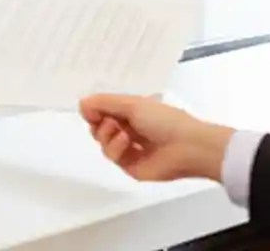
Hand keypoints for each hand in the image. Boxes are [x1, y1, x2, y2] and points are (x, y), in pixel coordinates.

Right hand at [80, 94, 233, 181]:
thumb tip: (82, 104)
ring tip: (120, 131)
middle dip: (98, 122)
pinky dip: (115, 148)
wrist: (187, 147)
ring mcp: (129, 148)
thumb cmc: (165, 120)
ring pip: (102, 142)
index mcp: (132, 110)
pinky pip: (112, 156)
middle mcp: (129, 128)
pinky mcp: (130, 166)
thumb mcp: (132, 104)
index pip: (104, 110)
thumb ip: (104, 103)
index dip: (94, 109)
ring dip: (106, 135)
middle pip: (99, 126)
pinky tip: (126, 142)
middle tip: (105, 120)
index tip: (89, 109)